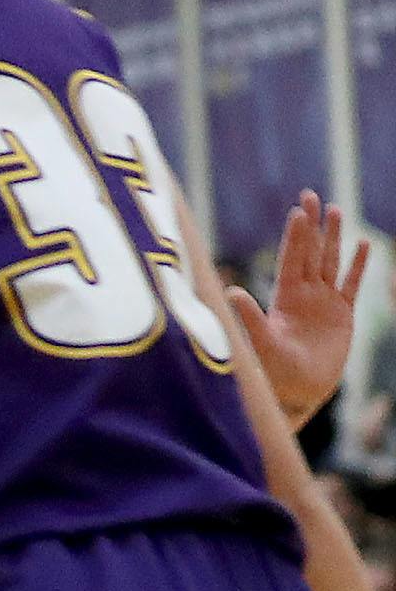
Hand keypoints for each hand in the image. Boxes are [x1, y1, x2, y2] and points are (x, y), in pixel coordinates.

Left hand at [229, 192, 368, 428]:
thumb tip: (229, 292)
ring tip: (335, 210)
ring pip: (330, 261)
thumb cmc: (273, 374)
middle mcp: (304, 296)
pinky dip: (357, 265)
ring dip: (333, 237)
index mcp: (284, 300)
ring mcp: (323, 303)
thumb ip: (248, 317)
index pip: (292, 260)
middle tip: (311, 195)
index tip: (299, 210)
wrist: (296, 396)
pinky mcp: (342, 316)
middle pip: (309, 252)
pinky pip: (351, 284)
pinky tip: (361, 244)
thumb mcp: (261, 344)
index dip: (296, 235)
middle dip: (311, 225)